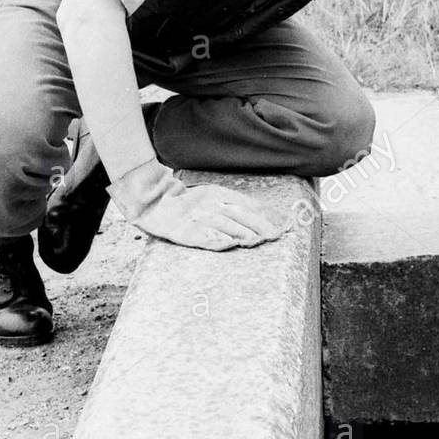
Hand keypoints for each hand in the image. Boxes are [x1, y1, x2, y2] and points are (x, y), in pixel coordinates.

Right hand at [108, 160, 289, 250]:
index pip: (248, 204)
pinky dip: (218, 242)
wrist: (153, 202)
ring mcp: (197, 218)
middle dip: (261, 227)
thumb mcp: (212, 196)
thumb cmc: (188, 203)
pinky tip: (231, 245)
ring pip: (225, 227)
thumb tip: (266, 214)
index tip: (285, 225)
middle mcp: (210, 204)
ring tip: (260, 242)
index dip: (267, 215)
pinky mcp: (185, 231)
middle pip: (241, 216)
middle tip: (278, 236)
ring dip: (244, 235)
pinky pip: (204, 238)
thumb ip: (236, 204)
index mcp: (218, 193)